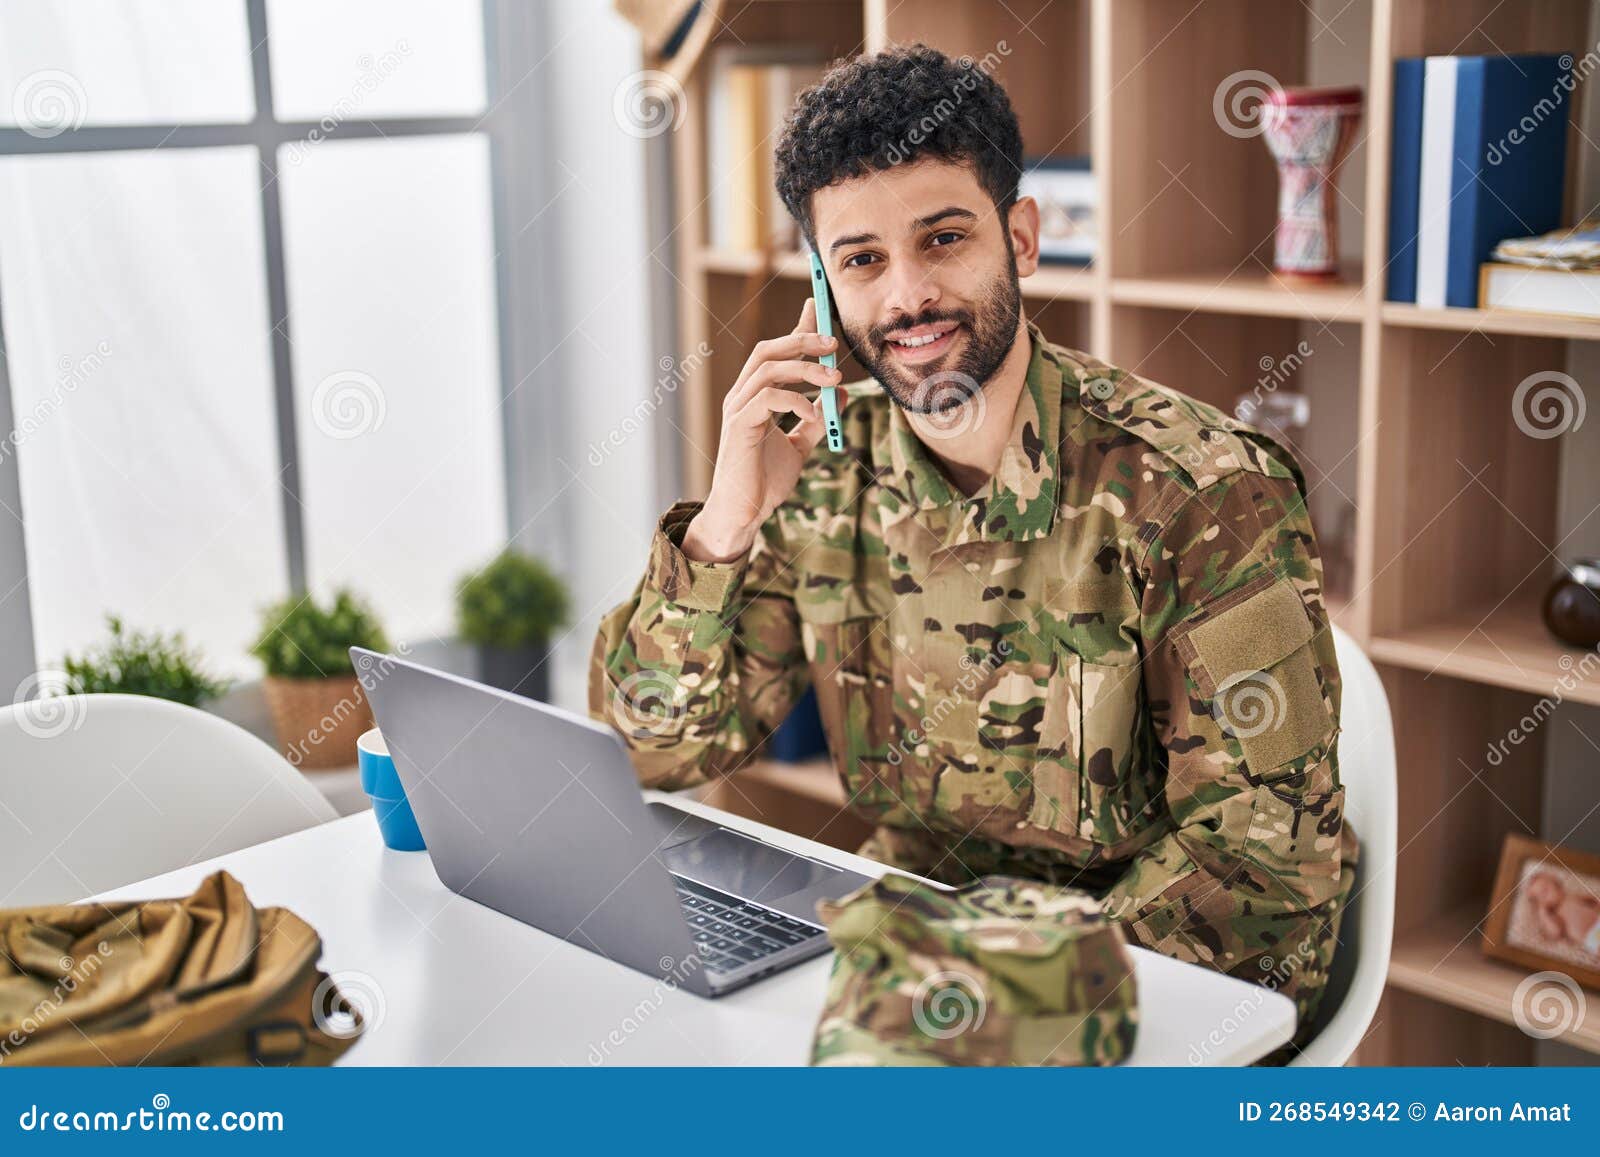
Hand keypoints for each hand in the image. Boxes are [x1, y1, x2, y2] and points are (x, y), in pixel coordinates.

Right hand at [683, 298, 841, 561]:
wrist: (745, 514)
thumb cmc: (765, 481)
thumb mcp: (799, 446)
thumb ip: (817, 420)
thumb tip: (843, 395)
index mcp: (754, 396)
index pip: (775, 351)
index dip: (797, 328)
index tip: (818, 307)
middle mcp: (742, 396)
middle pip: (768, 350)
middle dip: (802, 340)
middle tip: (834, 344)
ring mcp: (737, 409)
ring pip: (769, 368)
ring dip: (806, 368)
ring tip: (834, 380)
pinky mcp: (740, 426)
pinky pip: (769, 398)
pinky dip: (797, 401)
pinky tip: (813, 415)